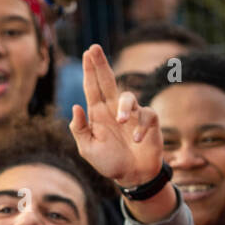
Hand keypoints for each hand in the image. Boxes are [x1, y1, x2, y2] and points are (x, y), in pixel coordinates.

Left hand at [70, 44, 161, 186]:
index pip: (92, 88)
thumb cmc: (109, 162)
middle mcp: (114, 110)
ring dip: (124, 106)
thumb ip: (80, 130)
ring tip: (120, 121)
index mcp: (98, 114)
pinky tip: (136, 140)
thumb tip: (76, 106)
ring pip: (129, 97)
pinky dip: (141, 127)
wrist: (132, 176)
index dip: (90, 70)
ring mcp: (132, 114)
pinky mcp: (149, 122)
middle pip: (108, 81)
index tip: (87, 52)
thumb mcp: (88, 149)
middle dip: (101, 64)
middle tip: (94, 48)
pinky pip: (146, 115)